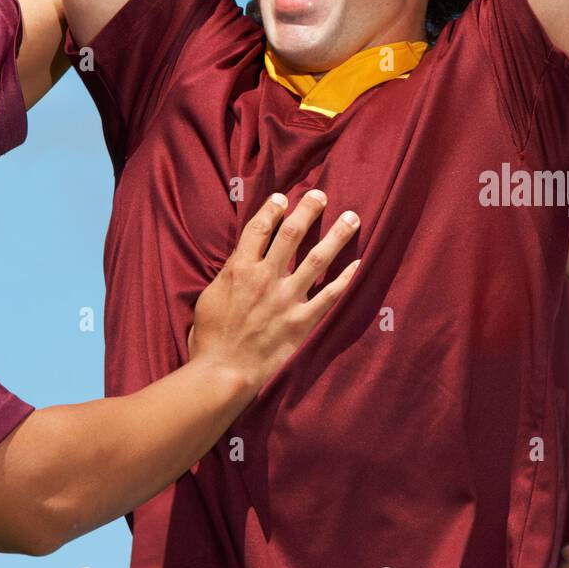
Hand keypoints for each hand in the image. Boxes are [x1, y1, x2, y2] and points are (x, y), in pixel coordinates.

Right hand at [188, 191, 359, 391]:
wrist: (223, 372)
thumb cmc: (210, 337)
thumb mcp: (209, 296)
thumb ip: (228, 273)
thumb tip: (240, 257)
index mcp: (240, 268)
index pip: (260, 228)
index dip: (273, 209)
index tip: (284, 197)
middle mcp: (266, 277)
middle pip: (292, 234)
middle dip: (308, 210)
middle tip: (321, 195)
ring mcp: (286, 299)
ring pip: (317, 258)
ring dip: (336, 235)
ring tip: (352, 218)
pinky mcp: (301, 321)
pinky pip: (329, 296)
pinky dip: (346, 279)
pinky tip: (359, 264)